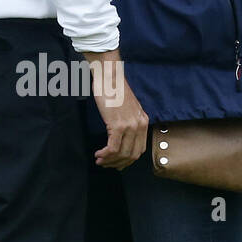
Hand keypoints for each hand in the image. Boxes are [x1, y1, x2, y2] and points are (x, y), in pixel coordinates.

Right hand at [84, 51, 148, 169]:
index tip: (117, 163)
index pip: (140, 149)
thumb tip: (120, 137)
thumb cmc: (113, 89)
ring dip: (110, 161)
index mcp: (143, 121)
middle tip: (106, 165)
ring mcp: (130, 126)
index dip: (127, 160)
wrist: (108, 76)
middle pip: (132, 155)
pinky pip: (113, 148)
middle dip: (118, 163)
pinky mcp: (118, 125)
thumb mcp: (127, 107)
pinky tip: (99, 154)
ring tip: (100, 160)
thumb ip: (128, 121)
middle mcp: (140, 125)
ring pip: (122, 154)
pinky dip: (105, 154)